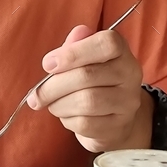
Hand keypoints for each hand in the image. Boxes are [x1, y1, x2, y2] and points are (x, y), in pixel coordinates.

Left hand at [26, 25, 150, 152]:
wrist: (112, 114)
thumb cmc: (91, 78)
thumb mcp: (82, 57)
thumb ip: (74, 46)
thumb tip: (69, 41)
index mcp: (120, 50)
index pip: (105, 44)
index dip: (72, 53)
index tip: (47, 64)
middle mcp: (130, 74)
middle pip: (87, 76)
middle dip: (53, 85)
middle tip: (36, 94)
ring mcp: (127, 101)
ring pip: (86, 101)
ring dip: (59, 104)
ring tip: (51, 103)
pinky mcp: (119, 125)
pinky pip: (87, 123)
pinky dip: (67, 119)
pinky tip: (65, 115)